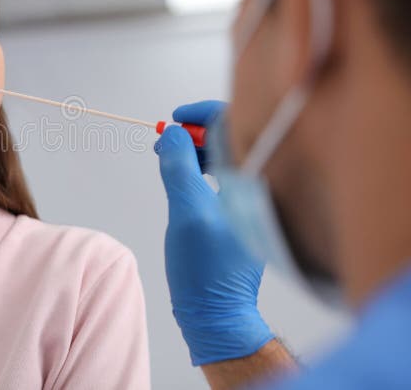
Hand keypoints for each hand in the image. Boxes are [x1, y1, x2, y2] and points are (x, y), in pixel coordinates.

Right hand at [154, 101, 273, 365]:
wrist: (216, 313)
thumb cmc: (205, 267)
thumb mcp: (187, 212)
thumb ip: (180, 167)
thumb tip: (172, 132)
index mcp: (256, 181)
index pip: (238, 124)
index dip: (202, 113)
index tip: (174, 120)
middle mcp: (260, 186)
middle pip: (231, 138)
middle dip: (194, 132)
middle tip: (165, 141)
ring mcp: (252, 200)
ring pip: (225, 157)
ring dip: (195, 150)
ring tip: (169, 157)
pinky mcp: (241, 213)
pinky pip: (223, 175)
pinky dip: (201, 168)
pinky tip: (184, 177)